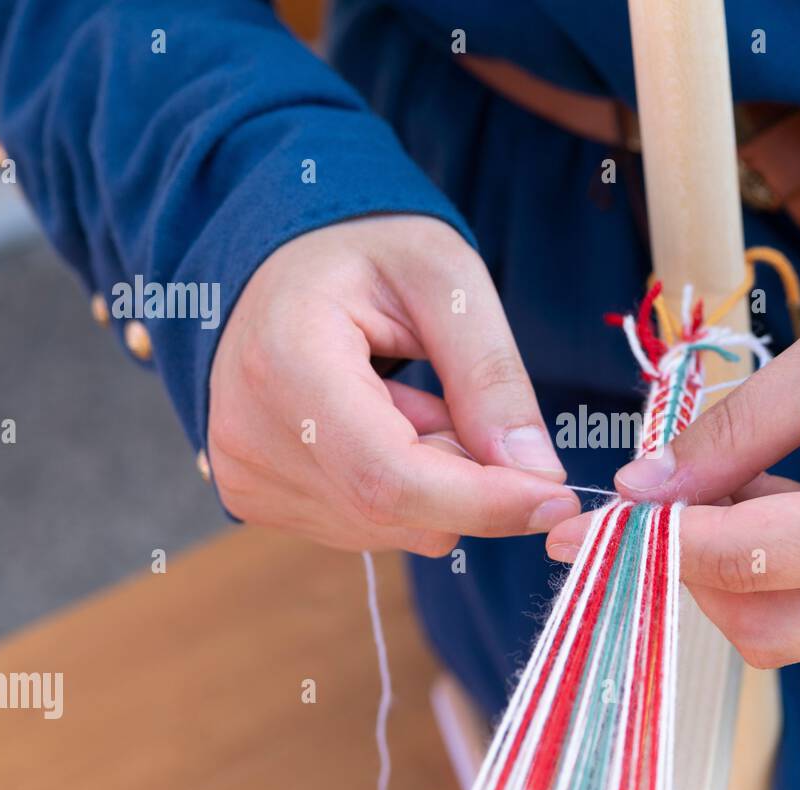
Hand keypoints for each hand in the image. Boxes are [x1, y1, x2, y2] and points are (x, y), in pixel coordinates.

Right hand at [209, 215, 579, 553]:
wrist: (280, 263)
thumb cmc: (364, 252)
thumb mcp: (445, 280)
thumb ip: (491, 376)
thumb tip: (538, 474)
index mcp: (285, 361)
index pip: (390, 476)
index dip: (482, 501)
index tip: (556, 499)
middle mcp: (245, 433)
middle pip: (394, 509)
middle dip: (466, 480)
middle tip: (465, 405)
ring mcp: (243, 474)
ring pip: (389, 526)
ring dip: (435, 480)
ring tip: (411, 400)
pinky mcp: (253, 497)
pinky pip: (364, 526)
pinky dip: (402, 489)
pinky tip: (383, 426)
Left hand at [546, 249, 799, 666]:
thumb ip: (739, 429)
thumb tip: (646, 488)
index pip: (750, 561)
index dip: (655, 544)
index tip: (586, 523)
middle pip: (768, 628)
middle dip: (690, 574)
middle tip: (652, 506)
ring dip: (742, 572)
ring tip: (730, 485)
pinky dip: (792, 570)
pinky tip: (783, 500)